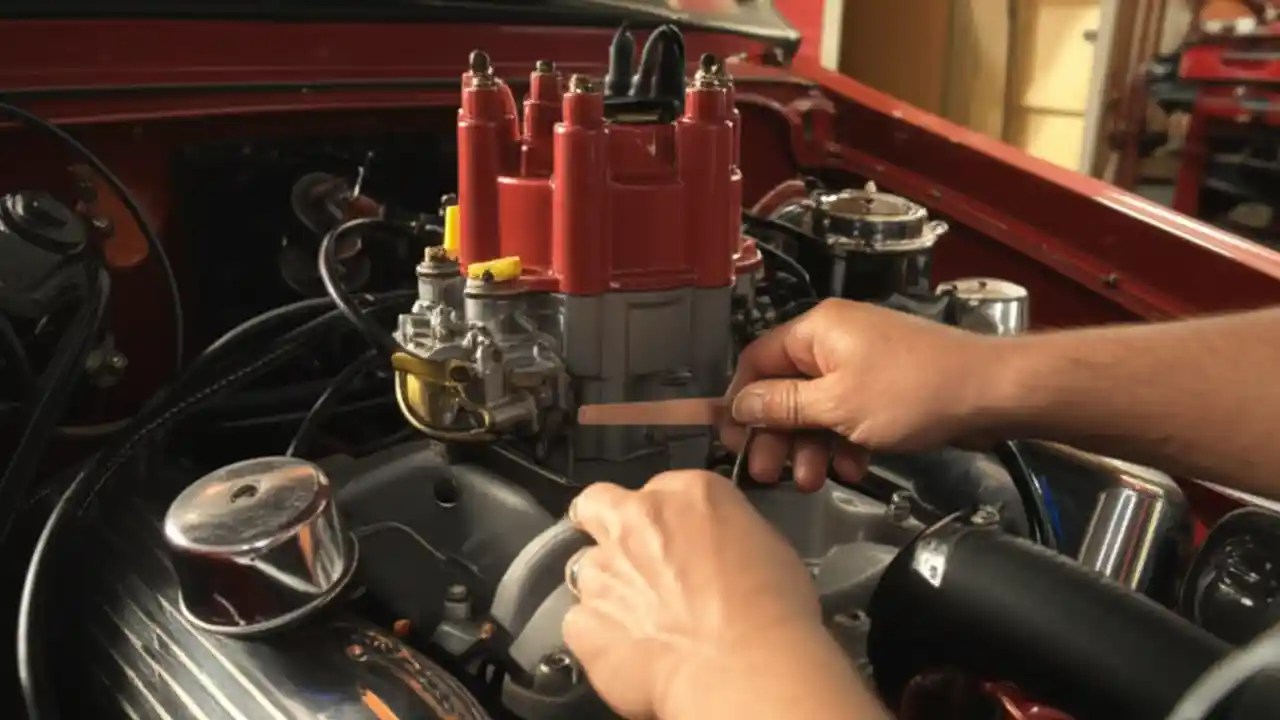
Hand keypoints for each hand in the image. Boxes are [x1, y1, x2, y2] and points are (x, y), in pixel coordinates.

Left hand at [560, 470, 823, 718]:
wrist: (744, 668)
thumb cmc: (772, 612)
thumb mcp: (768, 545)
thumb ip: (723, 533)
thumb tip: (715, 550)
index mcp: (687, 492)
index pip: (659, 489)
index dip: (665, 516)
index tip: (676, 536)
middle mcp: (635, 520)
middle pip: (596, 505)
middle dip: (604, 524)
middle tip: (629, 555)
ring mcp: (603, 570)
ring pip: (585, 568)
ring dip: (606, 587)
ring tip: (641, 620)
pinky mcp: (583, 620)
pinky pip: (578, 622)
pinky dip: (598, 635)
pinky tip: (628, 651)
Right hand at [724, 299, 1001, 490]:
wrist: (990, 394)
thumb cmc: (918, 390)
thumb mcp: (837, 405)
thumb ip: (782, 406)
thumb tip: (740, 404)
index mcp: (817, 331)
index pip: (757, 360)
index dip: (740, 401)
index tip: (732, 437)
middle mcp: (835, 341)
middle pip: (785, 390)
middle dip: (778, 434)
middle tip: (768, 471)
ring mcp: (861, 364)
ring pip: (817, 409)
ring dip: (810, 446)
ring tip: (812, 479)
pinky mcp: (883, 388)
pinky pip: (847, 415)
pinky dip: (844, 442)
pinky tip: (853, 467)